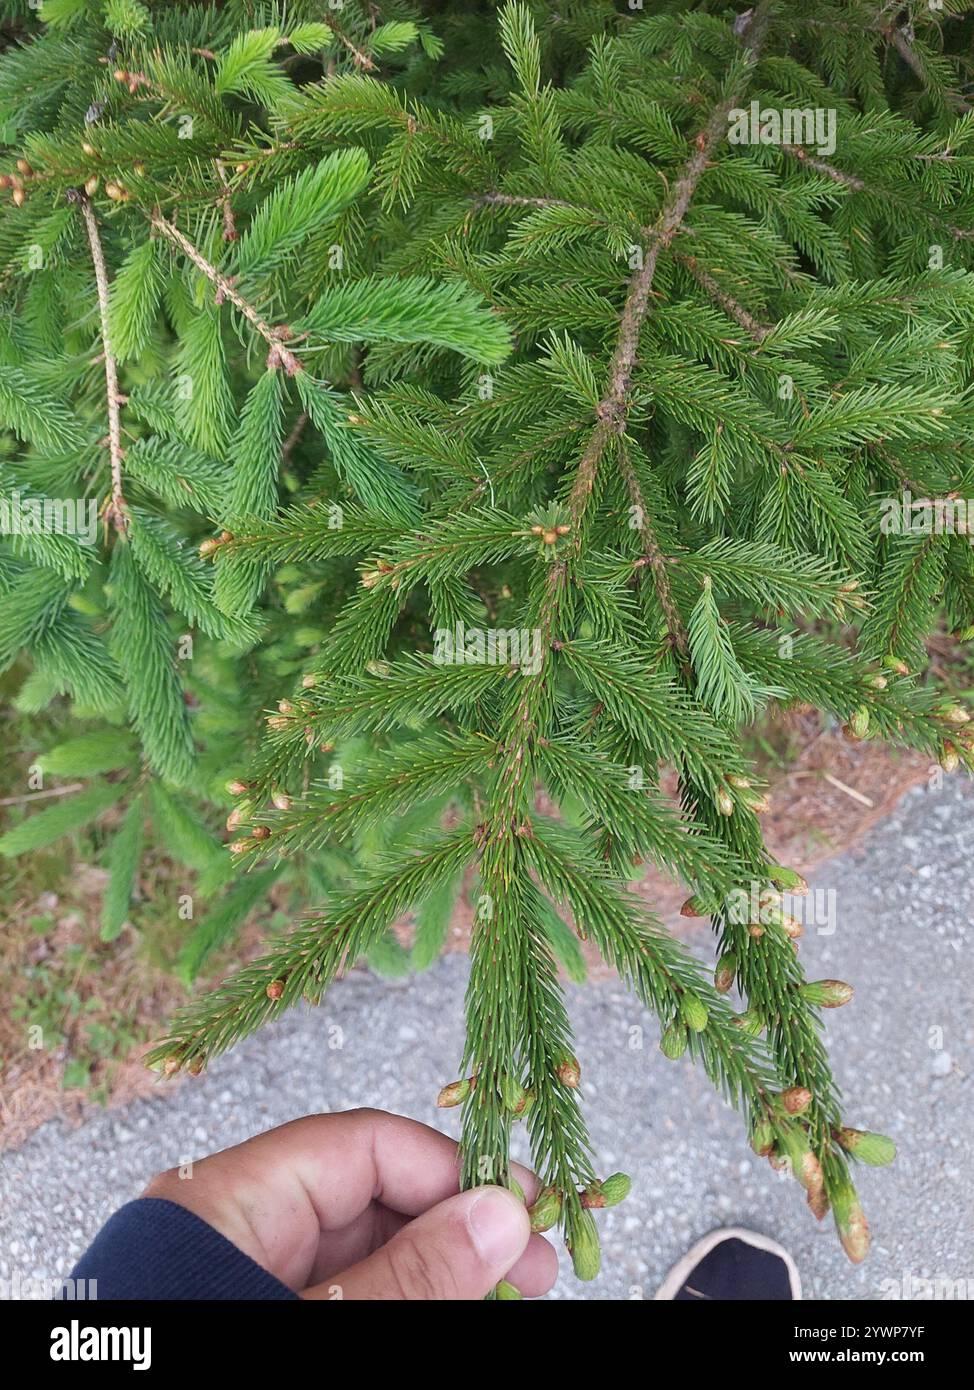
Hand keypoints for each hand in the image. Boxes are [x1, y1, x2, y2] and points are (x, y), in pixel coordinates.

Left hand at [143, 1108, 557, 1299]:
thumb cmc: (200, 1373)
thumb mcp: (321, 1324)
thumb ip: (411, 1275)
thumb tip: (502, 1213)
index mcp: (224, 1204)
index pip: (360, 1146)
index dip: (450, 1168)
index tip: (522, 1206)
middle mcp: (232, 1234)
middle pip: (369, 1201)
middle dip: (457, 1227)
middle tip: (536, 1266)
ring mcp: (244, 1285)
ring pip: (363, 1256)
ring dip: (439, 1270)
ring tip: (509, 1295)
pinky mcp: (257, 1320)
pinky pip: (344, 1296)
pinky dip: (402, 1300)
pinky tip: (456, 1307)